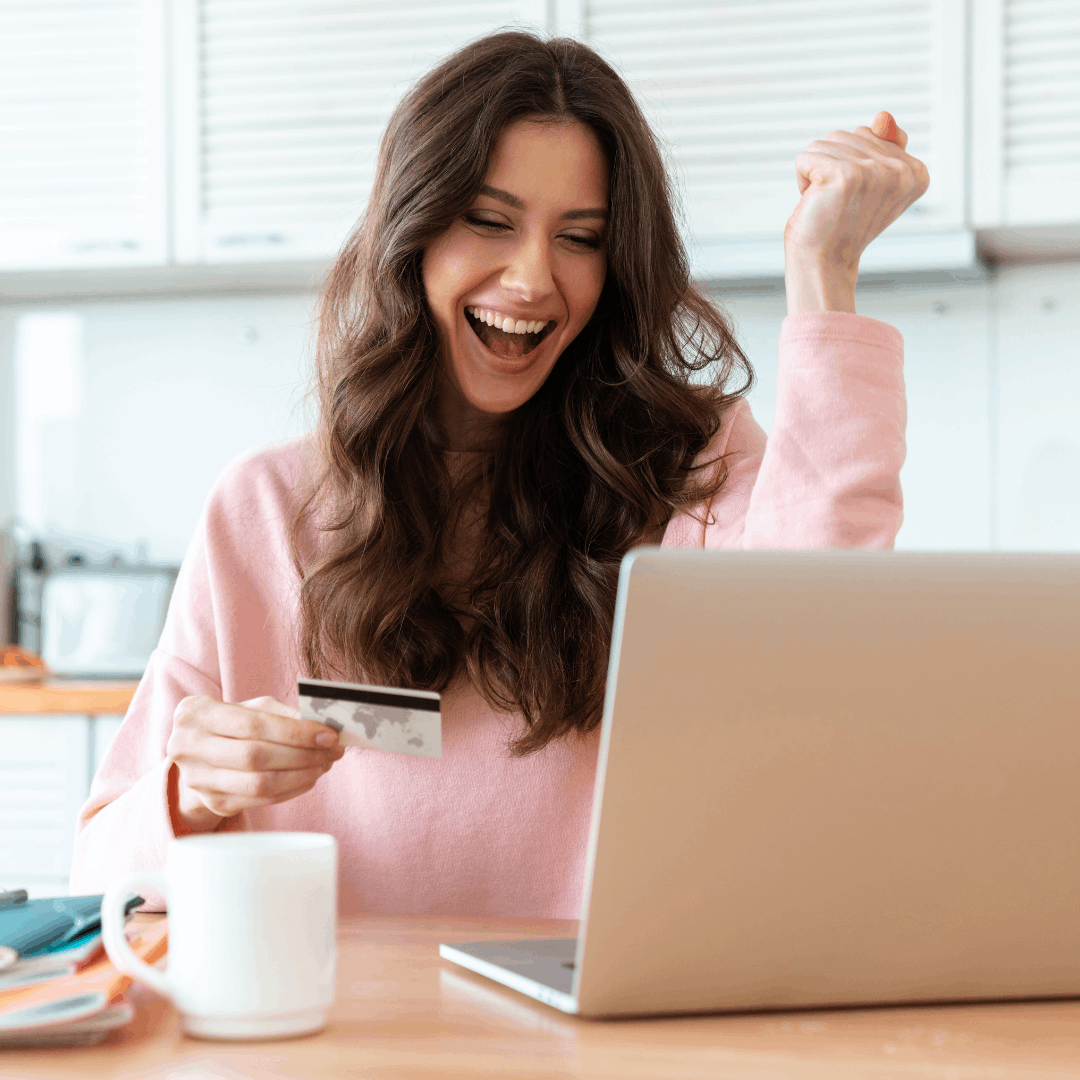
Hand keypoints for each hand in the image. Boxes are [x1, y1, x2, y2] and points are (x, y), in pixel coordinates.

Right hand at [166, 695, 343, 833]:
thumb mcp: (249, 708)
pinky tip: (308, 778)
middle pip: (256, 756)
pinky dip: (291, 790)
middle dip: (303, 755)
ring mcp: (198, 779)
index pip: (253, 724)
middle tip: (333, 751)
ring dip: (301, 775)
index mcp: (196, 713)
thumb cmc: (230, 724)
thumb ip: (281, 713)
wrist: (197, 754)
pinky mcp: (213, 802)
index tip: (328, 734)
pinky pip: (260, 800)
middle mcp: (188, 747)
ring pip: (259, 783)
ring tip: (324, 764)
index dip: (295, 731)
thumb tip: (321, 725)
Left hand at [784, 111, 929, 314]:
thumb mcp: (870, 179)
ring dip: (816, 172)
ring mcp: (874, 172)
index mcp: (916, 172)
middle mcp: (902, 171)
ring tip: (828, 202)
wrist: (824, 262)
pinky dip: (801, 179)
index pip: (872, 133)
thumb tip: (882, 117)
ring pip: (826, 143)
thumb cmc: (842, 222)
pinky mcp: (844, 176)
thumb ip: (882, 143)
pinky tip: (814, 202)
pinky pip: (806, 156)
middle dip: (833, 164)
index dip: (853, 163)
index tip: (858, 197)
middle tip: (840, 202)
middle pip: (848, 134)